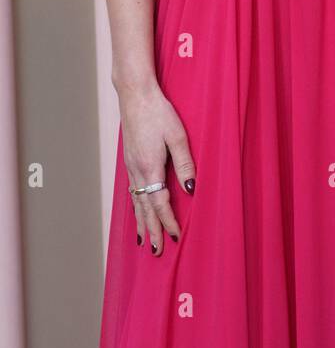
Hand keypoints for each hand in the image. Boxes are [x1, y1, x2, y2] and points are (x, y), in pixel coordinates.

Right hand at [117, 80, 195, 255]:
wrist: (135, 96)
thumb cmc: (159, 113)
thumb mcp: (178, 136)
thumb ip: (185, 163)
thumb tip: (191, 189)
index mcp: (150, 168)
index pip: (160, 203)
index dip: (168, 222)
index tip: (175, 237)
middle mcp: (137, 171)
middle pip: (144, 208)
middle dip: (151, 230)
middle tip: (155, 251)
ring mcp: (130, 166)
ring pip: (135, 202)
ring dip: (141, 222)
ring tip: (143, 240)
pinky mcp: (129, 161)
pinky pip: (132, 191)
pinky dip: (135, 207)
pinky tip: (137, 211)